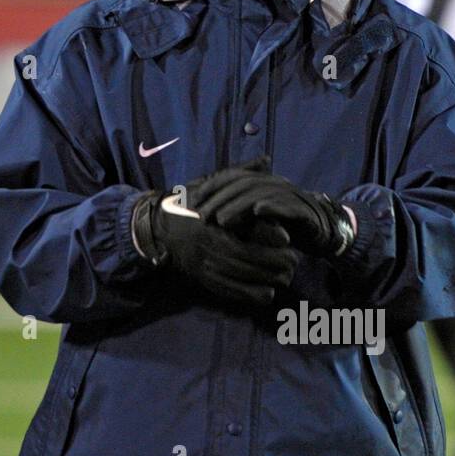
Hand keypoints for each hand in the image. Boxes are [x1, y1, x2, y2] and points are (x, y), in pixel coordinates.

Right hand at [131, 189, 297, 305]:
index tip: (288, 239)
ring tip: (287, 278)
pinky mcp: (203, 278)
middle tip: (294, 262)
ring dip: (267, 279)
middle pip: (247, 255)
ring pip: (240, 275)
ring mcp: (204, 262)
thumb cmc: (191, 203)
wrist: (159, 228)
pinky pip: (229, 290)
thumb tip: (266, 160)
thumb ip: (240, 173)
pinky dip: (250, 295)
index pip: (245, 227)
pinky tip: (267, 295)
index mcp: (213, 217)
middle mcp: (208, 242)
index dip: (269, 234)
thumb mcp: (212, 184)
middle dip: (275, 262)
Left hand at [190, 165, 355, 259]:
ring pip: (262, 193)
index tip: (194, 200)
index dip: (212, 185)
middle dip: (221, 198)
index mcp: (263, 182)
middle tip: (204, 216)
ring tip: (223, 220)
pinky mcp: (305, 211)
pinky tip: (258, 212)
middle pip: (244, 183)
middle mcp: (276, 184)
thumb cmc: (283, 226)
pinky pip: (288, 205)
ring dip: (240, 205)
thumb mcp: (255, 219)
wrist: (321, 233)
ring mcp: (291, 196)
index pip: (233, 176)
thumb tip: (204, 212)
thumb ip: (236, 212)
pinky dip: (273, 206)